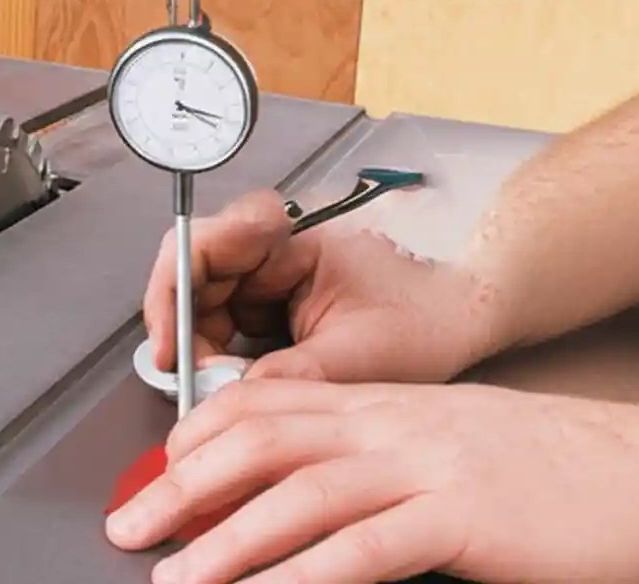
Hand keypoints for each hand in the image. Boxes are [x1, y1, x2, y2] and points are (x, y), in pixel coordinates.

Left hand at [106, 378, 638, 582]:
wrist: (636, 471)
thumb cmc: (536, 464)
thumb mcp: (433, 439)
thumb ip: (364, 451)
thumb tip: (289, 485)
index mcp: (378, 403)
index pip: (263, 404)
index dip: (197, 437)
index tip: (155, 475)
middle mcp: (390, 425)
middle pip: (262, 443)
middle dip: (182, 488)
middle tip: (129, 529)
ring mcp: (426, 468)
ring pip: (302, 496)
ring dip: (228, 542)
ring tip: (175, 579)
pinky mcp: (464, 518)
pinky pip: (369, 550)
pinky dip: (307, 578)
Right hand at [143, 189, 506, 383]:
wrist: (465, 316)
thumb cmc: (429, 317)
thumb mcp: (359, 357)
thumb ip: (289, 377)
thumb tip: (226, 401)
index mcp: (291, 237)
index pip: (204, 244)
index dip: (173, 293)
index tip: (173, 349)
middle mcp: (269, 247)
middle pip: (190, 277)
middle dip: (184, 334)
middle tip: (192, 387)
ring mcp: (267, 274)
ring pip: (202, 307)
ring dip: (202, 352)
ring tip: (222, 393)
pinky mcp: (270, 302)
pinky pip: (225, 327)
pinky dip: (223, 361)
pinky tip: (238, 388)